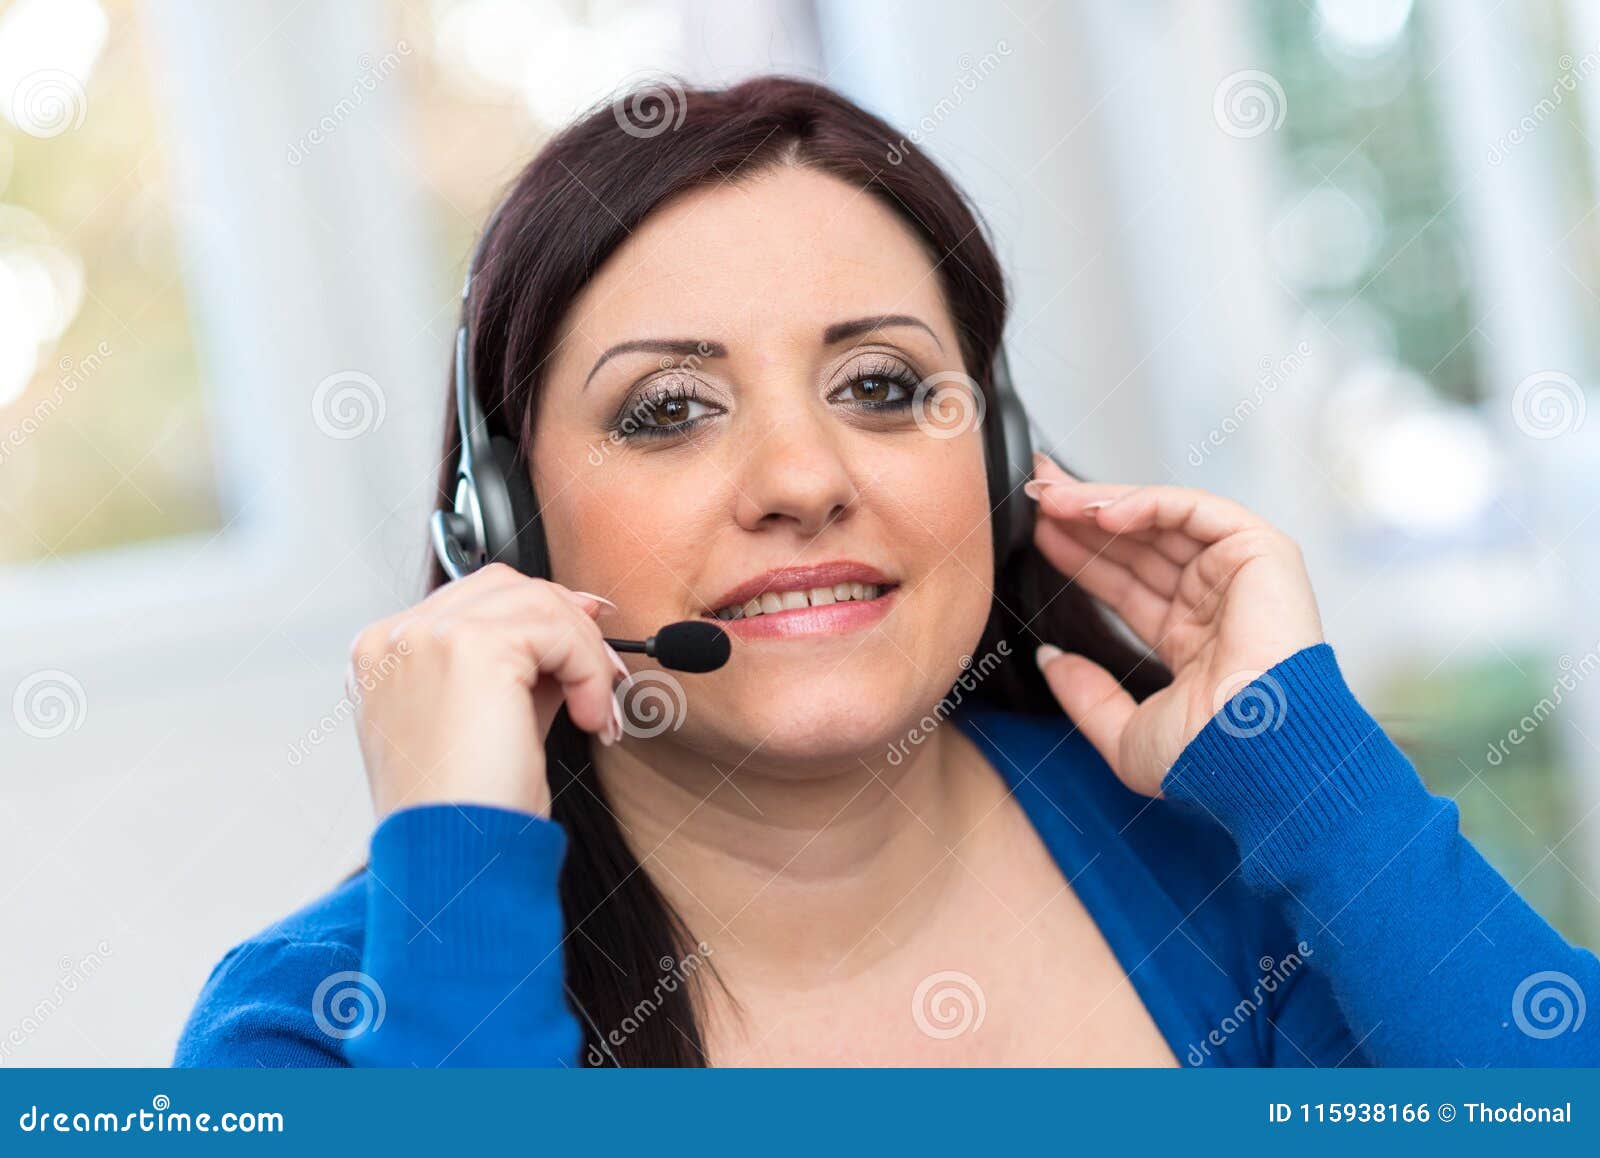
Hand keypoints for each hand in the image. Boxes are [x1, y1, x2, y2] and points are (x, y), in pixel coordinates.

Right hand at [346, 563, 629, 821]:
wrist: (452, 858)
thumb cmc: (465, 812)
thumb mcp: (489, 720)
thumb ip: (521, 666)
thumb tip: (579, 617)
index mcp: (385, 657)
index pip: (473, 601)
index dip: (541, 616)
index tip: (586, 645)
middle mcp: (394, 639)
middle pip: (504, 586)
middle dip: (566, 624)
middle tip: (603, 676)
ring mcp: (424, 636)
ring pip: (537, 601)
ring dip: (584, 651)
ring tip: (597, 710)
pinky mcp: (468, 645)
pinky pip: (558, 628)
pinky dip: (589, 670)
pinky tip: (592, 719)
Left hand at [1026, 454, 1323, 796]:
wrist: (1254, 756)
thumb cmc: (1208, 760)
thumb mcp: (1125, 735)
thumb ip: (1085, 696)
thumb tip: (1050, 660)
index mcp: (1195, 644)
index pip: (1128, 586)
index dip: (1083, 559)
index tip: (1039, 537)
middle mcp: (1218, 603)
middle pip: (1140, 545)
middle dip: (1085, 519)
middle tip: (1036, 497)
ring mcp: (1242, 575)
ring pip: (1162, 521)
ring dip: (1102, 504)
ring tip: (1050, 497)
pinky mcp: (1261, 551)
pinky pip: (1195, 510)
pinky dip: (1146, 503)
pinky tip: (1097, 511)